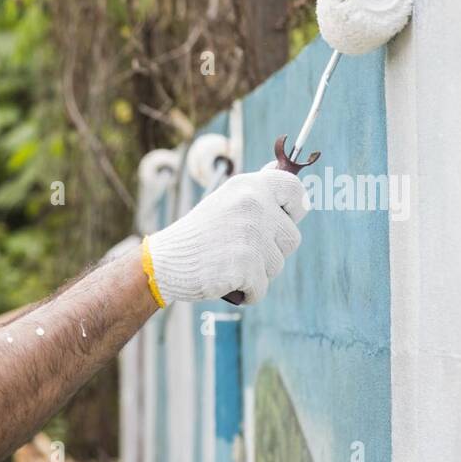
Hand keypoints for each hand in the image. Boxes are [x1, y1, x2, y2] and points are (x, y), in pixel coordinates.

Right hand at [141, 169, 306, 305]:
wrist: (164, 262)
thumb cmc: (199, 234)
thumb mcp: (225, 200)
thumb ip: (256, 189)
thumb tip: (282, 169)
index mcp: (249, 186)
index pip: (295, 189)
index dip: (295, 209)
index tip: (284, 219)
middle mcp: (253, 206)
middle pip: (291, 238)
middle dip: (271, 251)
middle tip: (240, 250)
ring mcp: (250, 236)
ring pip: (277, 266)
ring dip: (257, 273)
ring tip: (228, 264)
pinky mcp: (245, 266)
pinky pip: (262, 288)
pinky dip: (247, 292)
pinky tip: (227, 282)